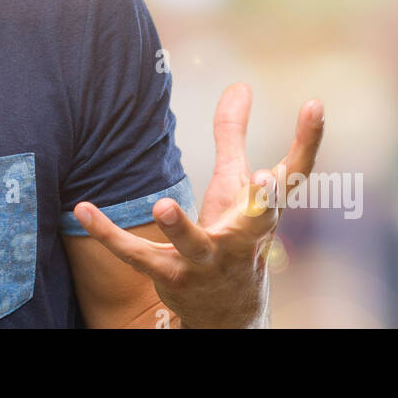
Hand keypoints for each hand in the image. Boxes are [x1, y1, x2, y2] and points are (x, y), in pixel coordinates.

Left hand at [72, 83, 323, 327]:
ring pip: (195, 245)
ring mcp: (207, 260)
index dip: (308, 140)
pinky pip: (135, 255)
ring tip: (162, 205)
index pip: (294, 175)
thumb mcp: (238, 187)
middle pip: (258, 219)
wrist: (228, 312)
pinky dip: (107, 233)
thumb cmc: (235, 235)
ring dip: (180, 227)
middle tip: (262, 177)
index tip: (315, 104)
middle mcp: (243, 238)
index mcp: (263, 212)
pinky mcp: (170, 274)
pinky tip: (82, 208)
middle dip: (263, 200)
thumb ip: (234, 135)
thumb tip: (240, 85)